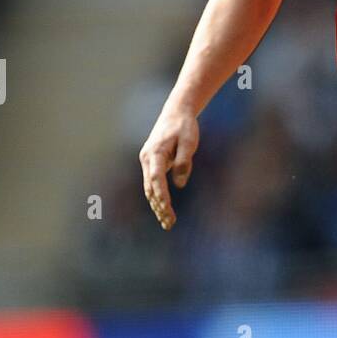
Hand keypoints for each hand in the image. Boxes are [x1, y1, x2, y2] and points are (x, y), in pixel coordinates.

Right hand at [139, 107, 198, 229]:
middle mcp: (147, 158)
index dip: (162, 196)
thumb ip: (184, 162)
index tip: (168, 210)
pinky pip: (152, 183)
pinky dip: (157, 196)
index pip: (156, 179)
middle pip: (151, 187)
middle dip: (159, 207)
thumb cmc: (184, 127)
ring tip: (166, 222)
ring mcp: (147, 160)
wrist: (176, 113)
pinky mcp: (151, 162)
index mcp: (155, 153)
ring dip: (157, 205)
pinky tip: (163, 209)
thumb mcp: (189, 142)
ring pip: (149, 188)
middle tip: (169, 224)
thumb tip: (179, 184)